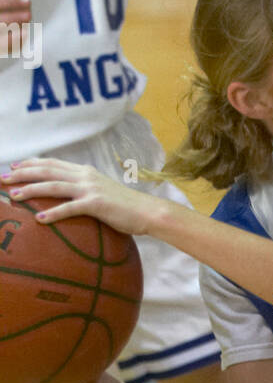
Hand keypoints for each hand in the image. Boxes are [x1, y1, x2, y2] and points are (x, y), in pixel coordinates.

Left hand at [0, 157, 162, 233]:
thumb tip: (68, 195)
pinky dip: (53, 212)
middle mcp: (85, 176)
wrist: (147, 211)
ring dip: (31, 190)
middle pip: (48, 171)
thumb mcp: (102, 191)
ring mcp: (90, 189)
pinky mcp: (96, 204)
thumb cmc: (125, 206)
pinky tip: (39, 219)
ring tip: (13, 196)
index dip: (31, 164)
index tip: (14, 167)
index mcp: (85, 171)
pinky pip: (70, 207)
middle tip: (3, 179)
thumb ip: (84, 189)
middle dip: (23, 174)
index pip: (53, 163)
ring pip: (54, 186)